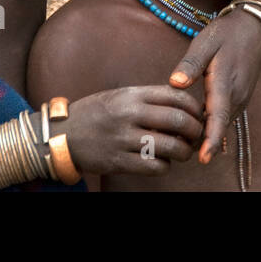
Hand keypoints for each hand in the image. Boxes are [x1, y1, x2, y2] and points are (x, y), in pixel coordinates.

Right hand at [62, 85, 203, 176]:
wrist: (61, 134)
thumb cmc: (96, 113)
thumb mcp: (120, 95)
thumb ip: (148, 98)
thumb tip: (184, 105)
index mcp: (132, 94)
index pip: (176, 96)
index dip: (194, 107)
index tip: (198, 115)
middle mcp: (129, 114)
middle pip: (178, 121)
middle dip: (195, 131)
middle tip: (196, 136)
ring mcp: (123, 138)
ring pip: (170, 146)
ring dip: (183, 151)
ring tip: (182, 151)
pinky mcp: (118, 161)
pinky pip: (154, 166)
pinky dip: (164, 166)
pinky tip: (161, 162)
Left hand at [169, 8, 260, 163]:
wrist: (255, 29)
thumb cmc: (227, 34)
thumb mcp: (205, 42)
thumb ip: (190, 63)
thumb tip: (175, 83)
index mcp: (225, 82)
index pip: (219, 117)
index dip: (211, 139)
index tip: (204, 158)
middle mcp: (236, 95)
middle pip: (217, 126)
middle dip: (199, 141)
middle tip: (173, 145)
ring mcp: (240, 98)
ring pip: (221, 123)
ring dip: (204, 133)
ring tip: (178, 138)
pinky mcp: (240, 98)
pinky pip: (224, 116)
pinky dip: (210, 123)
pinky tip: (193, 123)